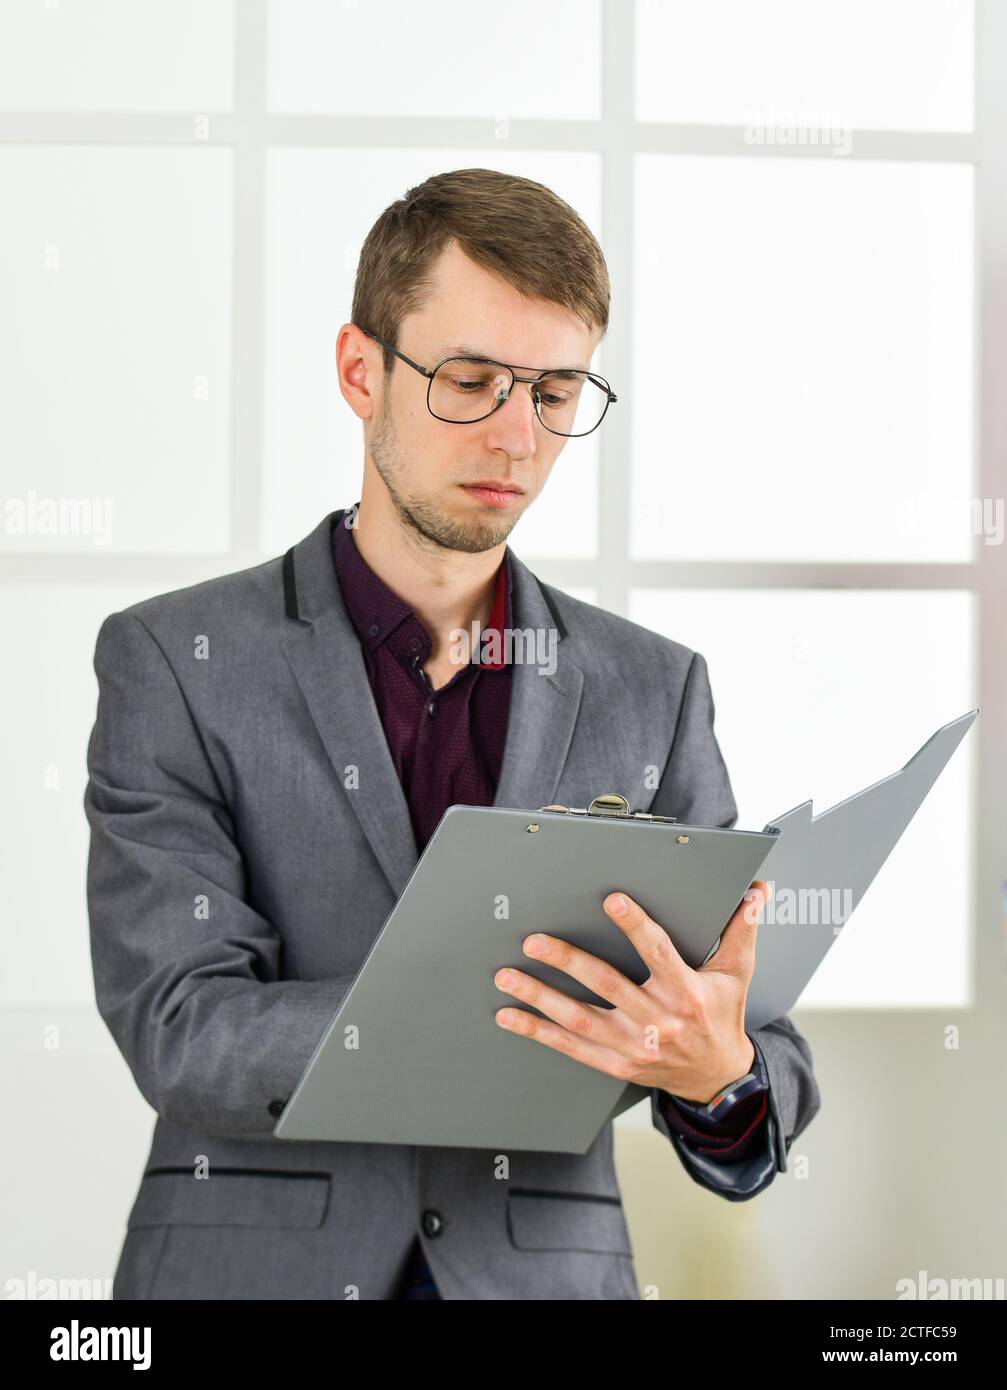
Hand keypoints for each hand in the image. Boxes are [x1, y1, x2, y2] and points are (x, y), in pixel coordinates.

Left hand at [492, 879, 771, 1103]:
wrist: (718, 1079)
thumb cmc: (722, 1016)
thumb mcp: (736, 974)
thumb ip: (742, 929)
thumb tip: (758, 889)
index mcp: (687, 993)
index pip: (659, 953)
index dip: (636, 926)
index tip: (613, 900)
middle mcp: (658, 1021)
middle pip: (608, 985)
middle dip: (568, 962)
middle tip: (534, 940)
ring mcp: (634, 1046)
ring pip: (580, 1018)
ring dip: (540, 997)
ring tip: (508, 976)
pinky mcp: (616, 1064)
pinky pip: (571, 1047)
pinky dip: (537, 1032)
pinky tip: (510, 1016)